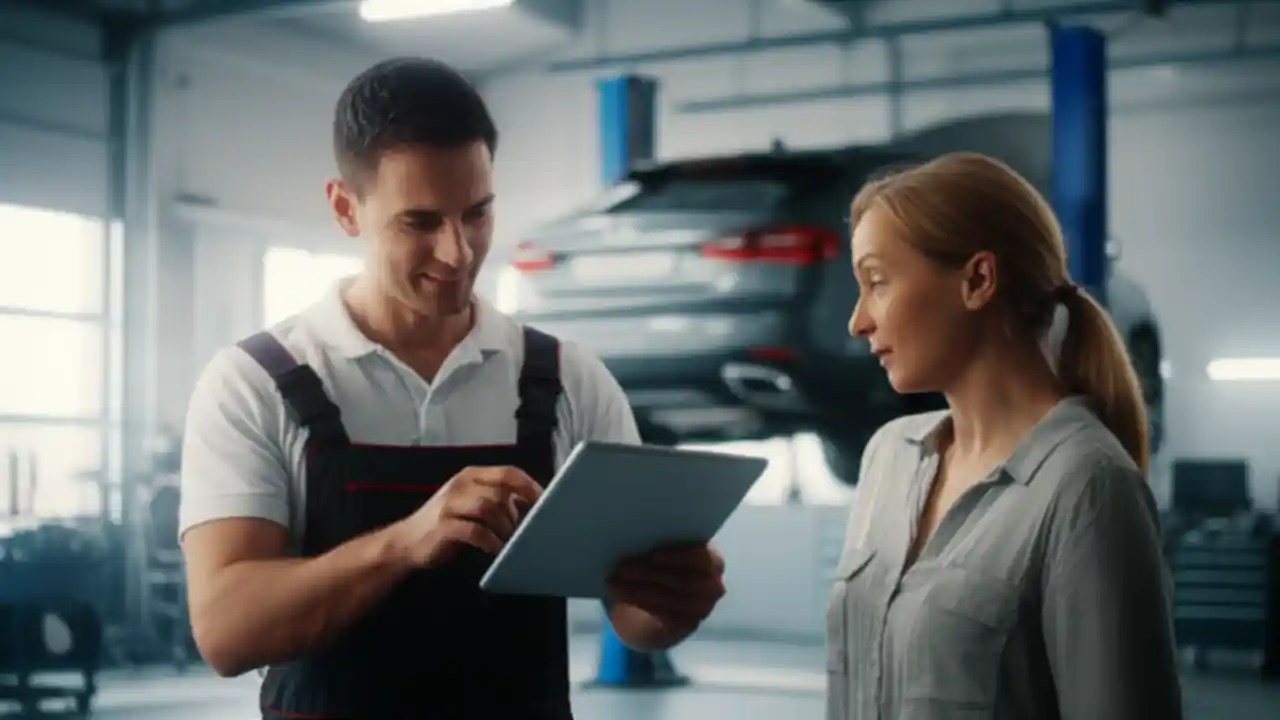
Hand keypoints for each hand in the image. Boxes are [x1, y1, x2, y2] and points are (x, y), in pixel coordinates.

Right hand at [390, 466, 541, 569]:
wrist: (405, 542)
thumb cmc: (444, 523)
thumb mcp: (469, 504)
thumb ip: (495, 499)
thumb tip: (528, 503)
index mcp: (470, 476)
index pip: (508, 472)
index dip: (530, 486)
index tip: (545, 502)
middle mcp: (460, 485)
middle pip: (501, 491)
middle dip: (515, 513)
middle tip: (520, 531)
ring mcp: (450, 505)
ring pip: (489, 508)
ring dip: (504, 527)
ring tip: (507, 542)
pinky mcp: (444, 527)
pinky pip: (476, 531)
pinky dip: (490, 542)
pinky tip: (495, 550)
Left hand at [606, 543, 725, 631]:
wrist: (667, 600)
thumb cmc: (666, 564)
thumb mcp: (668, 551)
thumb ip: (661, 544)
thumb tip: (636, 537)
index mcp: (714, 560)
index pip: (701, 557)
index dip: (678, 557)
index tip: (653, 555)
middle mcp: (714, 586)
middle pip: (681, 580)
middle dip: (648, 574)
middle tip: (621, 568)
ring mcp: (703, 608)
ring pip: (668, 598)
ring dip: (637, 591)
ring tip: (613, 583)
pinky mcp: (688, 624)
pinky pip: (663, 614)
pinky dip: (640, 603)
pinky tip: (621, 596)